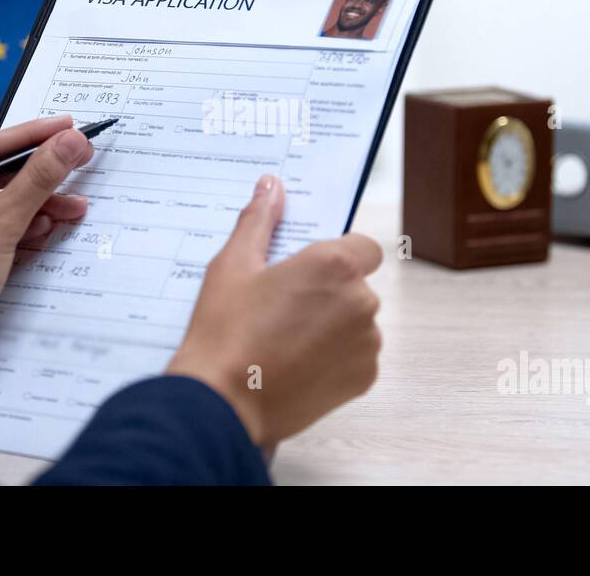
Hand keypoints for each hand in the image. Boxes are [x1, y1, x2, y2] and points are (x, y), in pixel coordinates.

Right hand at [166, 175, 383, 446]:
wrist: (223, 403)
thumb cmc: (226, 333)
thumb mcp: (233, 265)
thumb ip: (260, 221)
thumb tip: (271, 187)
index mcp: (334, 265)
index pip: (363, 246)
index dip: (338, 255)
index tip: (308, 271)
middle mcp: (360, 300)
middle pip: (357, 285)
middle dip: (329, 293)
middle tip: (283, 308)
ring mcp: (365, 342)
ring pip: (357, 322)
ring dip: (333, 326)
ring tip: (286, 340)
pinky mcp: (364, 376)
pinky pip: (357, 356)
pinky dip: (335, 358)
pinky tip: (297, 363)